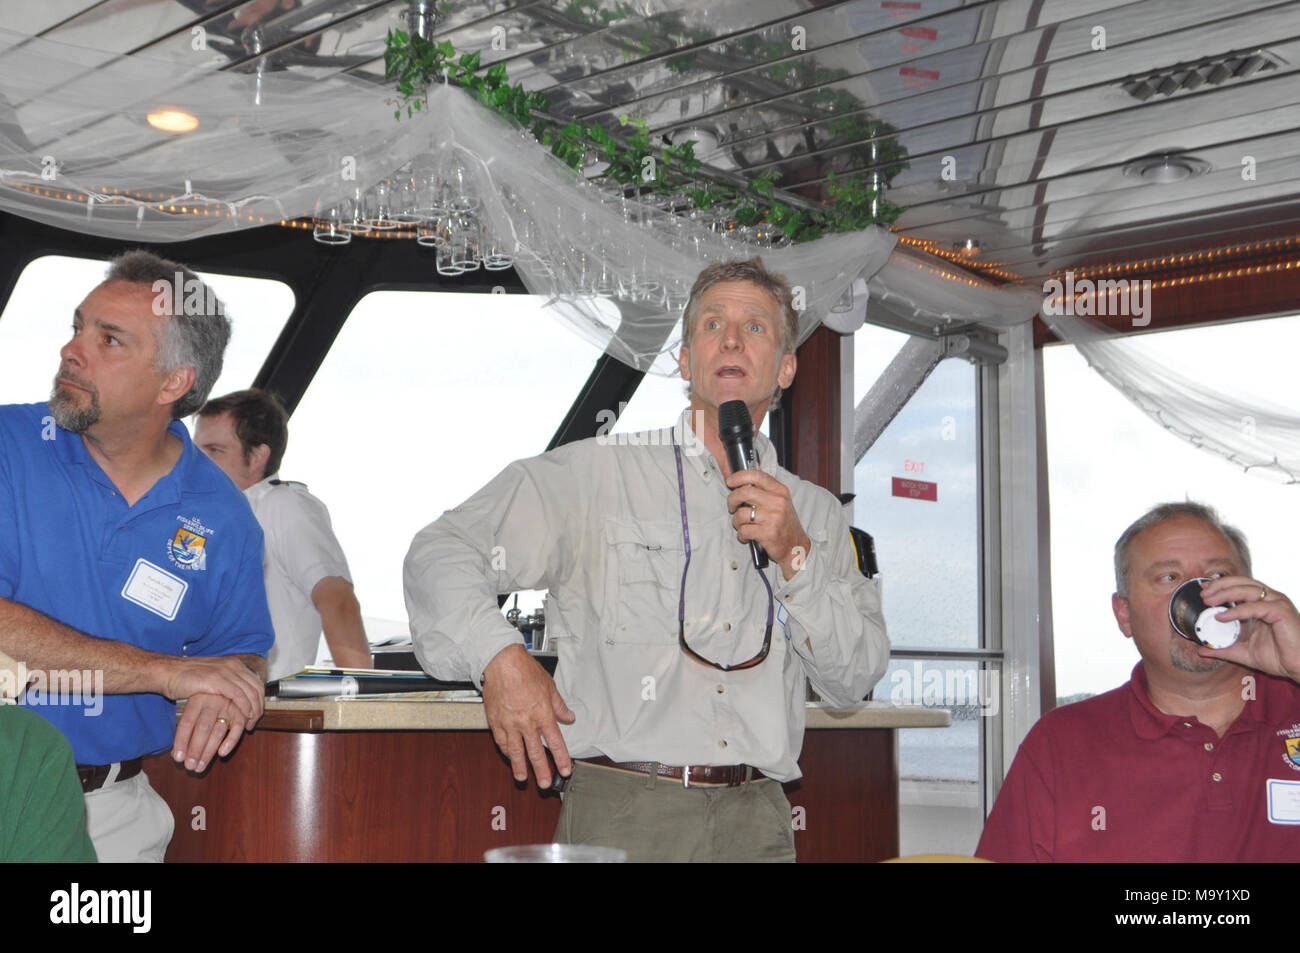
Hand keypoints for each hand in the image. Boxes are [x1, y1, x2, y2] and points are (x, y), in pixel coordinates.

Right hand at [156, 655, 264, 724]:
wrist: (168, 672)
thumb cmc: (186, 678)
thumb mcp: (212, 678)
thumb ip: (226, 684)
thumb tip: (237, 698)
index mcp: (233, 664)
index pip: (255, 682)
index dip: (259, 700)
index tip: (257, 714)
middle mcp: (233, 665)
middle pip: (256, 687)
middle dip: (259, 707)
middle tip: (255, 722)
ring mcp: (226, 671)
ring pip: (250, 692)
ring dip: (253, 710)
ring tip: (250, 724)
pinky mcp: (217, 679)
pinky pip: (238, 695)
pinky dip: (245, 707)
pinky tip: (244, 717)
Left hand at [172, 692, 247, 771]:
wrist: (225, 679)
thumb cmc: (203, 699)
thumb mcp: (192, 707)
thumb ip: (186, 728)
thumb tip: (176, 755)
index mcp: (196, 699)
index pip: (186, 723)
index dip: (181, 741)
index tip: (177, 759)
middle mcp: (211, 701)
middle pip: (202, 729)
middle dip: (195, 750)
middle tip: (190, 767)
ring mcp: (227, 705)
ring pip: (217, 731)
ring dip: (209, 752)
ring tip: (201, 767)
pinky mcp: (240, 709)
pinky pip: (237, 727)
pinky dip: (231, 741)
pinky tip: (222, 754)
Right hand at [482, 644, 573, 787]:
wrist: (502, 663)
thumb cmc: (525, 671)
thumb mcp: (549, 687)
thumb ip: (559, 706)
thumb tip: (569, 717)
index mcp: (543, 713)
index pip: (555, 742)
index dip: (561, 759)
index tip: (565, 770)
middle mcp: (527, 722)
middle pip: (535, 753)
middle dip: (542, 771)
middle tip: (545, 784)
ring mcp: (510, 723)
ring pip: (516, 751)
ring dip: (520, 767)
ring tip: (523, 778)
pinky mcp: (496, 721)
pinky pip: (502, 741)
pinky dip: (506, 750)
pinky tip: (509, 755)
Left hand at [726, 469, 811, 580]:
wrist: (796, 547)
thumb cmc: (784, 524)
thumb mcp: (780, 502)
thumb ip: (764, 490)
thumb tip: (742, 478)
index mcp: (780, 491)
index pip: (757, 476)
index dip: (739, 476)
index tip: (730, 481)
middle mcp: (778, 502)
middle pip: (744, 492)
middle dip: (732, 500)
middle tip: (732, 507)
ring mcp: (773, 518)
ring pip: (741, 513)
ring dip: (736, 521)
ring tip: (742, 525)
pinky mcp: (768, 533)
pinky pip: (743, 530)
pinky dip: (741, 535)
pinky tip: (747, 536)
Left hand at [1197, 576, 1299, 681]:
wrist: (1298, 668)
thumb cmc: (1278, 658)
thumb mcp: (1243, 652)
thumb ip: (1223, 648)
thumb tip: (1201, 649)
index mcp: (1263, 604)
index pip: (1240, 586)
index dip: (1221, 586)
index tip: (1203, 591)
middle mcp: (1271, 599)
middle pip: (1242, 583)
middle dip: (1220, 586)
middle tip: (1203, 595)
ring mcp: (1277, 604)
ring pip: (1248, 590)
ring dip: (1225, 593)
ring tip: (1209, 602)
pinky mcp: (1281, 612)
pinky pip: (1255, 607)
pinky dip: (1237, 610)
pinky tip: (1222, 616)